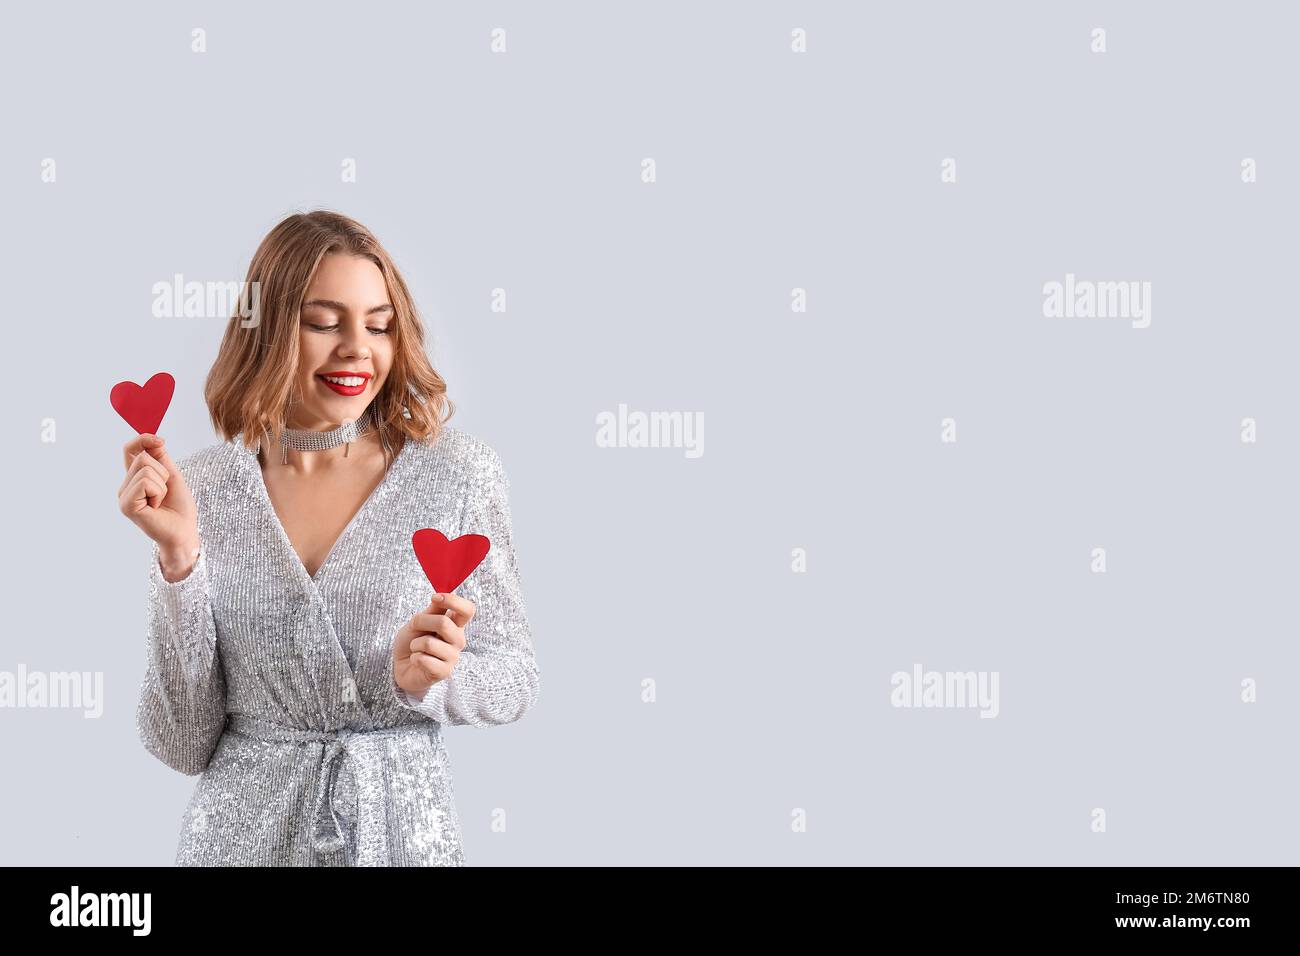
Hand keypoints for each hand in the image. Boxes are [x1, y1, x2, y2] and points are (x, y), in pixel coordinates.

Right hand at [118, 433, 198, 568]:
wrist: (184, 531)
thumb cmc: (179, 508)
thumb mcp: (172, 476)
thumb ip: (160, 459)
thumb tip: (154, 440)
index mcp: (134, 479)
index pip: (130, 450)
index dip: (143, 440)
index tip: (160, 440)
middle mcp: (125, 487)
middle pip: (143, 458)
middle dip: (163, 472)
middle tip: (165, 493)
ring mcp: (123, 496)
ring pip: (145, 468)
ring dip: (162, 484)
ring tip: (161, 501)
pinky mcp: (126, 505)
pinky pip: (145, 482)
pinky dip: (159, 492)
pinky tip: (156, 507)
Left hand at [393, 591, 474, 699]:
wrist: (401, 665)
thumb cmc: (411, 642)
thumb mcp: (419, 621)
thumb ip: (432, 610)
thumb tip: (442, 593)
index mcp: (455, 625)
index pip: (468, 610)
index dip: (454, 601)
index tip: (435, 598)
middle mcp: (458, 640)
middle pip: (444, 623)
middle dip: (421, 622)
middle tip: (414, 628)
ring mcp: (453, 657)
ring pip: (429, 643)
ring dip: (415, 644)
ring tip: (416, 649)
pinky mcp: (444, 672)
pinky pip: (424, 659)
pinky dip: (415, 658)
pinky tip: (417, 661)